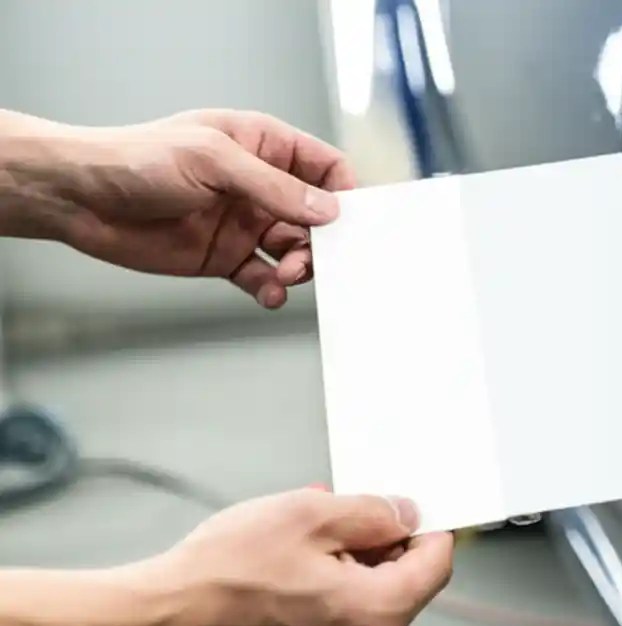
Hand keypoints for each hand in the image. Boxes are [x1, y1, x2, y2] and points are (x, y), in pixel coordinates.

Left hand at [3, 109, 355, 308]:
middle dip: (324, 240)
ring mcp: (244, 223)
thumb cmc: (137, 158)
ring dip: (300, 267)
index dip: (345, 193)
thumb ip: (274, 187)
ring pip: (295, 251)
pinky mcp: (225, 257)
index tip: (352, 221)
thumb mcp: (214, 161)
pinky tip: (269, 294)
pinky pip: (263, 278)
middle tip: (315, 258)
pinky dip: (273, 290)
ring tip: (286, 275)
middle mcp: (260, 185)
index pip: (325, 167)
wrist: (81, 197)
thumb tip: (328, 210)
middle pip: (317, 216)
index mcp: (263, 145)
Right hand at [140, 489, 452, 625]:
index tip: (407, 506)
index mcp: (376, 616)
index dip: (425, 527)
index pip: (436, 565)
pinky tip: (290, 567)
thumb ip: (372, 513)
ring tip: (301, 540)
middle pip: (404, 583)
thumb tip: (406, 513)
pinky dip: (329, 588)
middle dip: (377, 544)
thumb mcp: (309, 514)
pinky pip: (342, 619)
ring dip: (348, 563)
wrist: (159, 624)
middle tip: (335, 515)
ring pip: (371, 599)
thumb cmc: (223, 574)